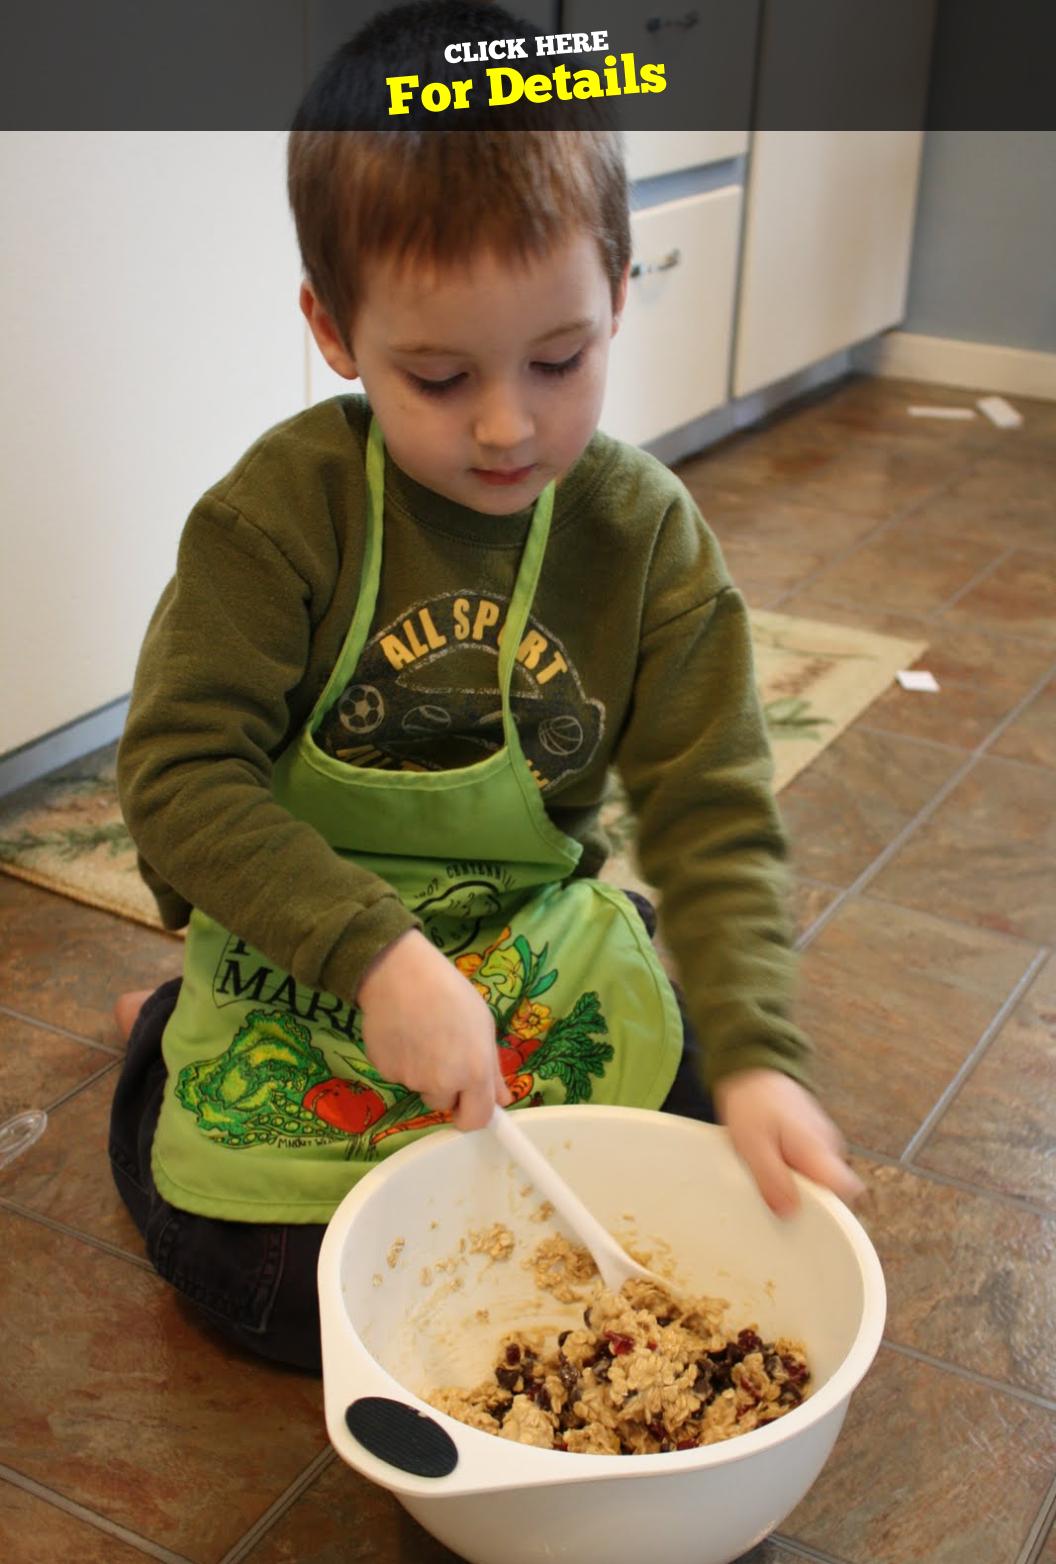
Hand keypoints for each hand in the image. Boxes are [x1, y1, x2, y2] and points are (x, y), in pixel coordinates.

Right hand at [356, 929, 511, 1130]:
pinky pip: (397, 1074)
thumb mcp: (483, 1024)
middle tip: (443, 1051)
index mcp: (474, 1072)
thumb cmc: (450, 992)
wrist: (399, 973)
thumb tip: (503, 1100)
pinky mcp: (385, 1071)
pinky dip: (401, 1061)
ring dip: (422, 1072)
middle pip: (444, 1103)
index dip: (472, 1114)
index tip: (468, 1103)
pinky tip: (402, 1032)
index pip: (475, 1120)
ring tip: (421, 1034)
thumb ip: (492, 1068)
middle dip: (445, 1086)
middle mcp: (442, 1082)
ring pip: (420, 1087)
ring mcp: (410, 1079)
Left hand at [713, 1069, 863, 1217]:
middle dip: (807, 1198)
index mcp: (818, 1149)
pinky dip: (792, 1169)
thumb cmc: (752, 1103)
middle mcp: (828, 1146)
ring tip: (769, 1167)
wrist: (751, 1071)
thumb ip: (773, 1181)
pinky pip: (809, 1166)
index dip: (833, 1210)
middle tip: (775, 1190)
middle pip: (832, 1191)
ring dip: (796, 1183)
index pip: (847, 1190)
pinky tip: (773, 1159)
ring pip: (819, 1180)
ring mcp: (823, 1142)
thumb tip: (789, 1213)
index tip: (810, 1218)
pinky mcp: (814, 1140)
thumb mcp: (752, 1147)